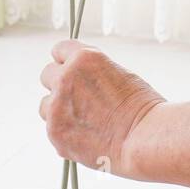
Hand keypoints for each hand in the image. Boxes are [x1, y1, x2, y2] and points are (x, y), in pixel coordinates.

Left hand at [40, 39, 165, 176]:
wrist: (143, 138)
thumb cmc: (141, 107)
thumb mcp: (119, 73)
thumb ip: (93, 73)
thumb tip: (79, 79)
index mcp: (84, 58)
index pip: (59, 49)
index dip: (67, 61)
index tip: (71, 71)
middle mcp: (65, 78)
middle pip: (47, 75)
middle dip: (59, 85)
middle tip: (78, 98)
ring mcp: (56, 106)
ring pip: (45, 104)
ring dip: (59, 110)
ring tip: (84, 121)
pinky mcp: (54, 132)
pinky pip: (52, 128)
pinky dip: (65, 132)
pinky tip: (86, 136)